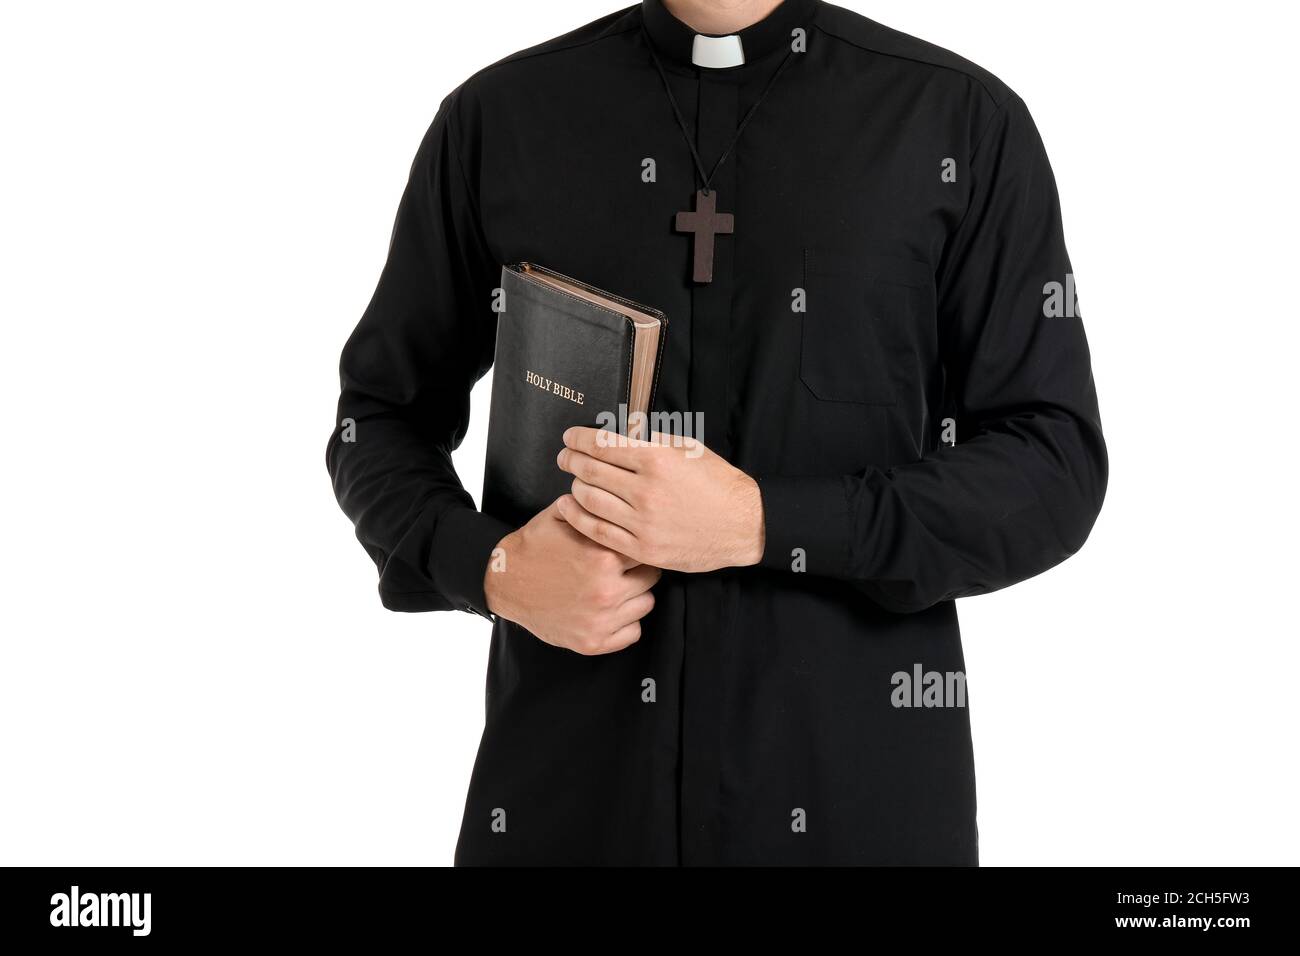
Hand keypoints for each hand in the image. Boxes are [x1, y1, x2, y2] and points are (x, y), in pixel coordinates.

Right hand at [483, 498, 659, 655]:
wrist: (504, 582)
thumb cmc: (535, 546)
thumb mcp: (561, 515)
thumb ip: (594, 506)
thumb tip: (619, 492)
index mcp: (603, 558)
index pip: (645, 548)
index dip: (637, 544)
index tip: (629, 546)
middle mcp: (606, 591)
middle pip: (651, 577)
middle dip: (639, 569)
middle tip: (623, 568)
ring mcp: (600, 621)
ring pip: (646, 605)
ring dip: (635, 596)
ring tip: (616, 587)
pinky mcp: (593, 643)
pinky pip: (633, 633)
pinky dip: (625, 623)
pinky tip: (610, 610)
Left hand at [555, 427, 764, 572]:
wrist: (744, 525)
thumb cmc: (718, 484)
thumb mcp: (688, 448)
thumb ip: (651, 438)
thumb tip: (620, 431)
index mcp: (656, 460)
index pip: (602, 445)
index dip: (579, 438)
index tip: (570, 436)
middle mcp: (646, 490)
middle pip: (590, 471)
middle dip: (571, 459)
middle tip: (564, 457)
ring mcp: (642, 522)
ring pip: (589, 500)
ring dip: (573, 486)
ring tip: (572, 481)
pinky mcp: (642, 548)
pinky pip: (598, 531)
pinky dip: (577, 517)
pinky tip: (568, 507)